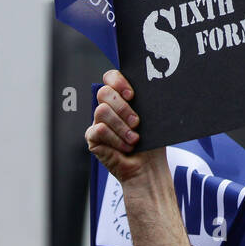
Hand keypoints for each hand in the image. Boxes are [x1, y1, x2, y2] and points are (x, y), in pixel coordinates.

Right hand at [85, 69, 166, 183]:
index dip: (118, 82)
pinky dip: (116, 139)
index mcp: (121, 98)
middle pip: (104, 92)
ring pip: (101, 111)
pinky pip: (100, 130)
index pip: (111, 77)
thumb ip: (145, 100)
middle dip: (122, 107)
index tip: (132, 95)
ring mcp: (97, 122)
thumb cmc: (151, 142)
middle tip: (136, 122)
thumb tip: (149, 86)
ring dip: (122, 127)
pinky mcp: (92, 137)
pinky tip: (126, 146)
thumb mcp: (152, 117)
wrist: (148, 167)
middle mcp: (107, 107)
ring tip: (134, 139)